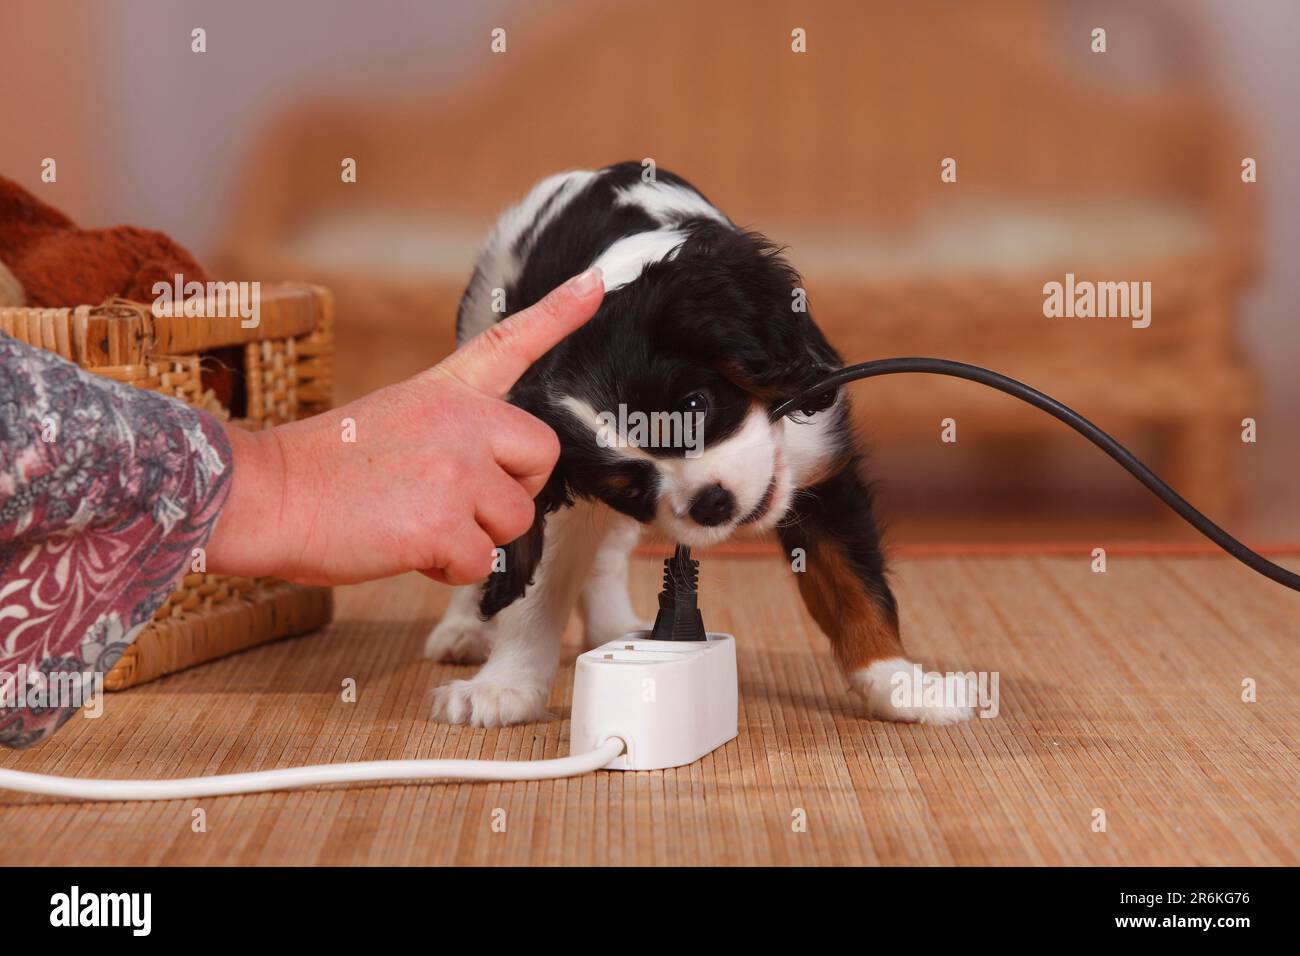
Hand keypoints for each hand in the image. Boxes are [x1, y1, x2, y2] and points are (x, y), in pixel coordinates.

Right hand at [204, 268, 603, 585]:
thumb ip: (452, 432)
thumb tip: (490, 476)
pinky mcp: (444, 521)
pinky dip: (446, 567)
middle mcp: (462, 421)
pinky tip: (404, 547)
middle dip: (513, 490)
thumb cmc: (323, 470)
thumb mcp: (394, 418)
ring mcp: (456, 470)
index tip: (598, 282)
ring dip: (473, 536)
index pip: (511, 342)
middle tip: (458, 499)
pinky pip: (480, 561)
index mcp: (446, 391)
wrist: (267, 495)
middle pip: (540, 458)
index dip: (559, 312)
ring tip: (414, 521)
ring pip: (513, 520)